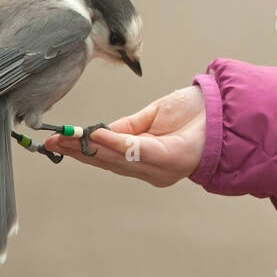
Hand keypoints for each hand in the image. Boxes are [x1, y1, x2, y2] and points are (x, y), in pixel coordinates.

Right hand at [44, 85, 205, 186]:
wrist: (226, 108)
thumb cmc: (194, 113)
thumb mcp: (152, 117)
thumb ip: (126, 128)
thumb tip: (97, 132)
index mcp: (145, 159)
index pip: (107, 158)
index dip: (81, 151)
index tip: (56, 142)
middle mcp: (150, 169)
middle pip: (107, 162)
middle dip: (77, 152)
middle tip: (51, 143)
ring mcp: (161, 167)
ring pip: (117, 159)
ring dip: (89, 149)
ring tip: (65, 139)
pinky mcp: (170, 158)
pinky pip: (136, 151)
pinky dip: (115, 143)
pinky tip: (96, 135)